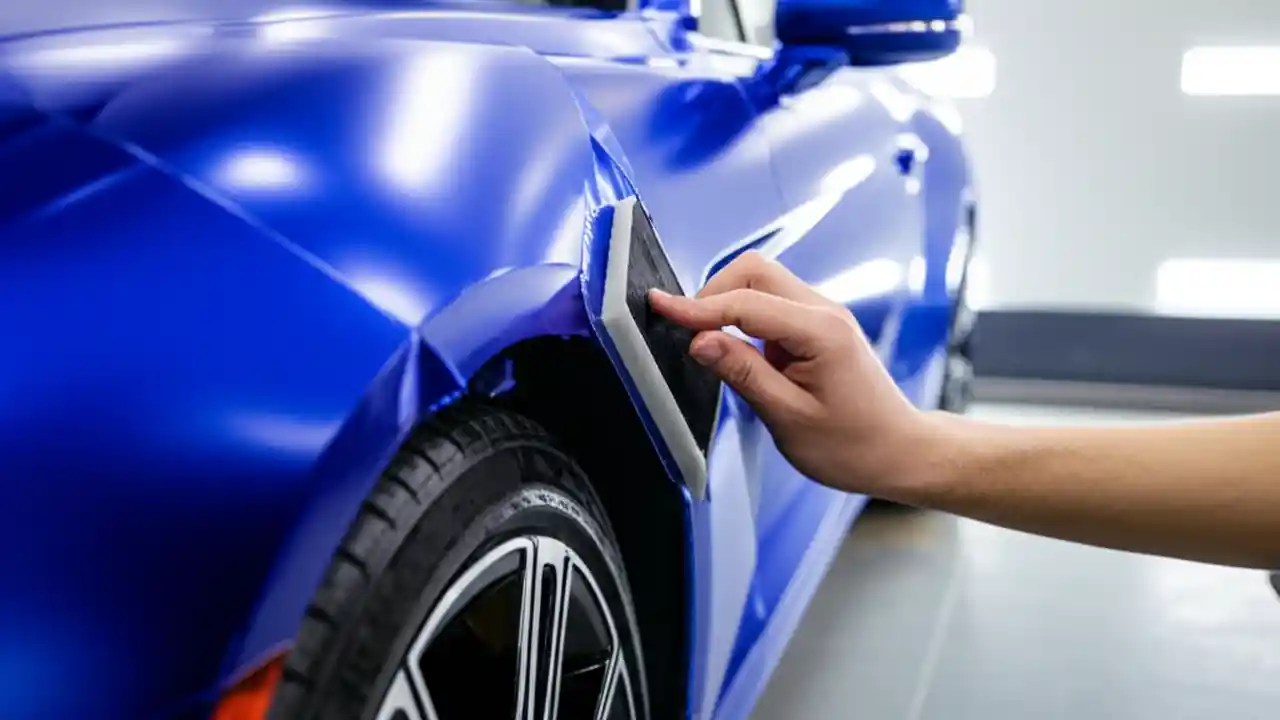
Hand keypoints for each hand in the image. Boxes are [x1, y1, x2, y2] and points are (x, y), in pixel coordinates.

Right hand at [648, 252, 945, 497]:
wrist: (898, 452)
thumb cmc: (853, 445)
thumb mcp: (788, 418)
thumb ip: (743, 374)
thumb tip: (700, 341)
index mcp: (820, 331)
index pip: (744, 304)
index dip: (696, 307)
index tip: (659, 307)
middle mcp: (824, 312)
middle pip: (754, 273)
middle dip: (712, 294)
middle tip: (685, 331)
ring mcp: (823, 315)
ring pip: (762, 283)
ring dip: (728, 304)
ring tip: (707, 342)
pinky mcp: (818, 326)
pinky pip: (772, 304)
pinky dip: (744, 316)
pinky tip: (734, 348)